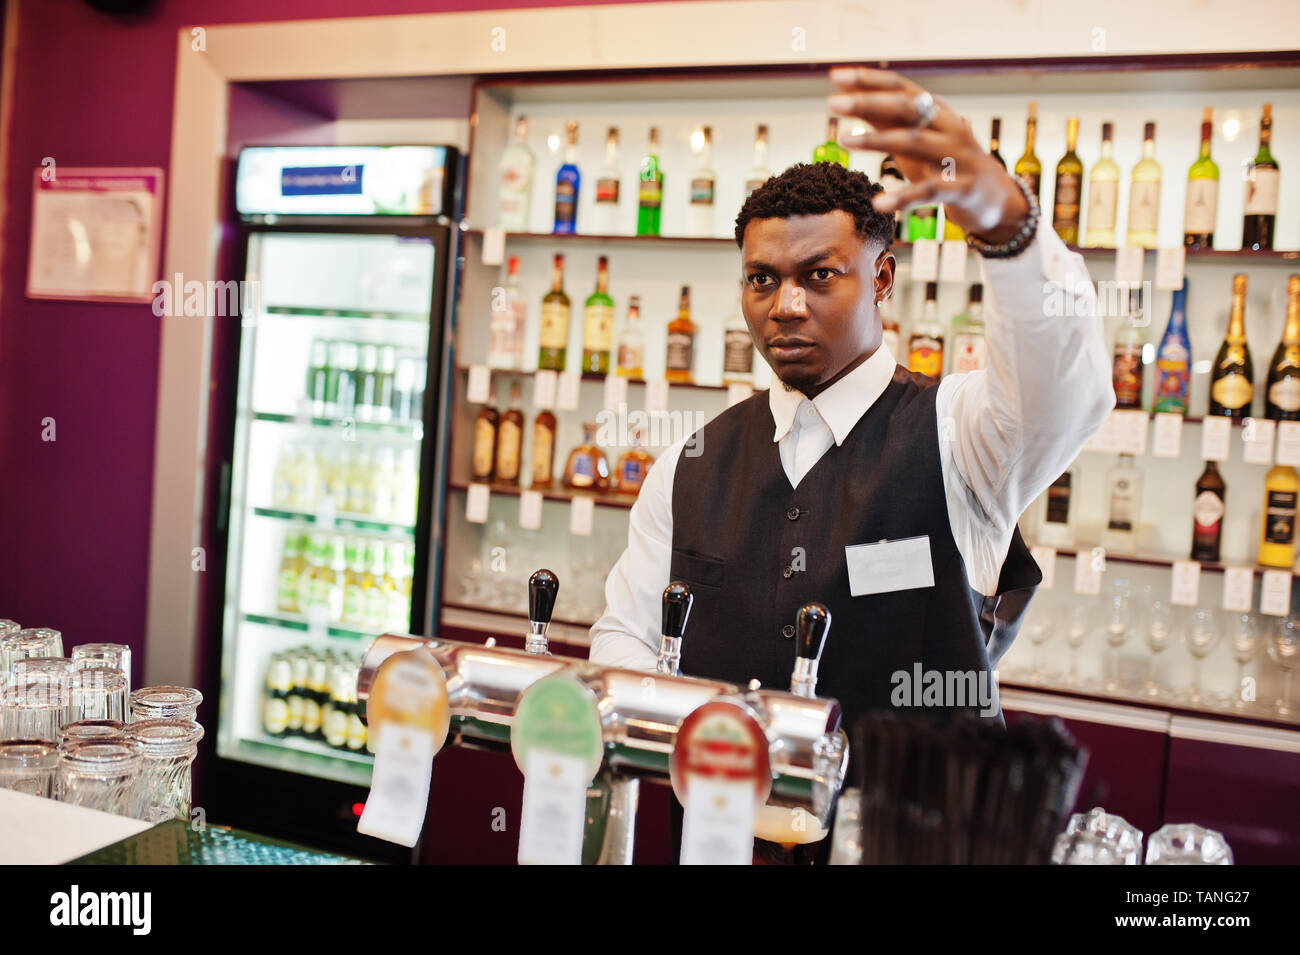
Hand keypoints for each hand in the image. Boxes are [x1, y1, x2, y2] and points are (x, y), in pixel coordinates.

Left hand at [827, 67, 1028, 242]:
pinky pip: (929, 191)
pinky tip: (879, 203)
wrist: (994, 198)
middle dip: (868, 102)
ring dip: (877, 140)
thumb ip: (883, 120)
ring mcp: (957, 155)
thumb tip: (844, 97)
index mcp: (935, 111)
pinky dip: (903, 197)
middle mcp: (948, 127)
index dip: (868, 80)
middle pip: (906, 107)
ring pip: (914, 142)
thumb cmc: (945, 163)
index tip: (835, 76)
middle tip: (833, 103)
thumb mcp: (913, 139)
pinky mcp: (963, 188)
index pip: (899, 87)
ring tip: (844, 139)